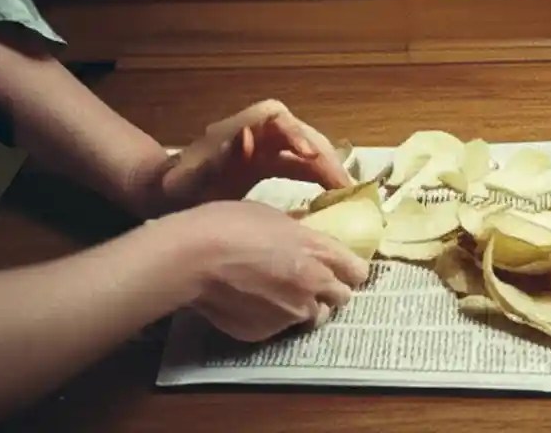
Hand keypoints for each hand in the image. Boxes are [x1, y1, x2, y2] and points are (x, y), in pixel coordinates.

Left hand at [141, 100, 353, 212]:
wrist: (163, 196)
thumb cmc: (174, 190)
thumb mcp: (188, 178)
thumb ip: (212, 161)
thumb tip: (240, 140)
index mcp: (239, 132)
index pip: (277, 119)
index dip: (298, 133)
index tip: (313, 155)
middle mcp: (255, 134)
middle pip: (300, 133)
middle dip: (324, 155)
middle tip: (344, 186)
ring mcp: (263, 148)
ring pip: (305, 148)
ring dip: (326, 166)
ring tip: (344, 192)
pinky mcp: (267, 164)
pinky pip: (300, 164)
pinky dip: (318, 176)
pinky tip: (331, 196)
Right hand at [165, 199, 370, 340]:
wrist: (192, 258)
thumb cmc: (230, 224)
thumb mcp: (271, 215)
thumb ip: (296, 231)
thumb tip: (305, 231)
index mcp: (320, 251)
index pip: (358, 271)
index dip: (349, 270)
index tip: (340, 268)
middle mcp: (314, 286)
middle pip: (341, 298)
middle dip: (329, 292)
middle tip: (307, 282)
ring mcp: (292, 314)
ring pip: (312, 317)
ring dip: (303, 308)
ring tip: (277, 295)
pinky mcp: (267, 333)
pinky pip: (279, 328)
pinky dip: (271, 319)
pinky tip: (250, 304)